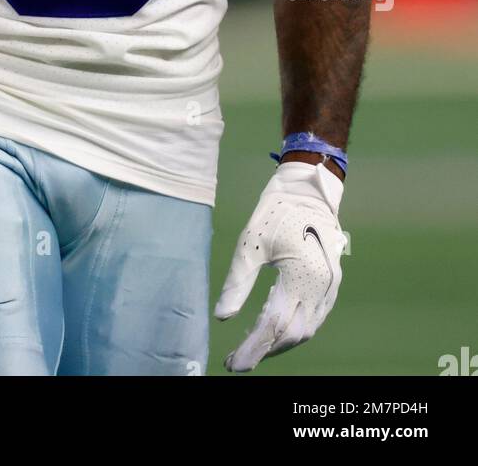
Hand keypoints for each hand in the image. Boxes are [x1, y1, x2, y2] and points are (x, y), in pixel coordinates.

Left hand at [215, 159, 347, 371]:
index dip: (253, 348)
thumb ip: (238, 282)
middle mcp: (322, 288)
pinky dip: (294, 328)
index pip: (275, 325)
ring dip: (280, 342)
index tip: (232, 363)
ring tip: (253, 346)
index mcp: (302, 277)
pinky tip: (275, 327)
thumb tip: (222, 317)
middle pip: (292, 334)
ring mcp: (330, 287)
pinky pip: (314, 317)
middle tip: (238, 360)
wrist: (308, 190)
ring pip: (306, 330)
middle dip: (264, 350)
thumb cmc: (275, 212)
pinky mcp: (331, 283)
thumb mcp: (250, 244)